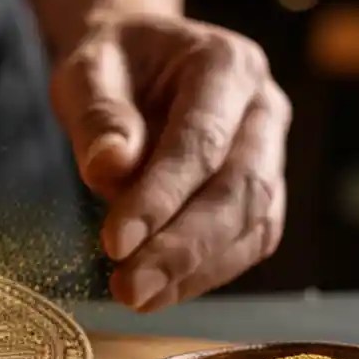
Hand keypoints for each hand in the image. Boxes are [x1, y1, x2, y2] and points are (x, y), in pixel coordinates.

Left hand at [51, 15, 290, 311]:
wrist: (140, 62)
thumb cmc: (113, 66)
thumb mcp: (86, 72)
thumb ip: (97, 116)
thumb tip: (109, 168)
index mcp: (225, 63)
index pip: (201, 141)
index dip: (161, 197)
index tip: (115, 243)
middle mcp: (264, 107)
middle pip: (240, 188)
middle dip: (183, 247)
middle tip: (129, 288)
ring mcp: (272, 151)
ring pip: (254, 223)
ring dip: (197, 269)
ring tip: (137, 296)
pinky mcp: (265, 191)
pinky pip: (249, 241)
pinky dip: (206, 273)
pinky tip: (161, 292)